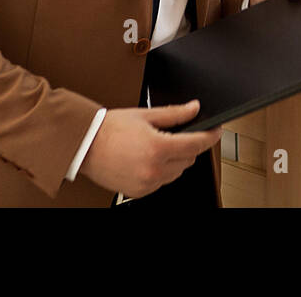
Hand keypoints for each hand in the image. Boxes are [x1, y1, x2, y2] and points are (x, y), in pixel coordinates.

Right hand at [78, 99, 221, 198]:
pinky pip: (162, 182)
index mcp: (157, 147)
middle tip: (174, 134)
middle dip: (188, 145)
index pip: (196, 144)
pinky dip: (161, 171)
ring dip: (175, 160)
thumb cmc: (109, 128)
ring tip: (156, 146)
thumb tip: (194, 109)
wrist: (84, 145)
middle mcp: (154, 168)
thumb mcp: (145, 115)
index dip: (211, 136)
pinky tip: (147, 159)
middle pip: (189, 159)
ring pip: (177, 173)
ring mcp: (147, 182)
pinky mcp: (140, 191)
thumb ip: (174, 114)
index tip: (216, 130)